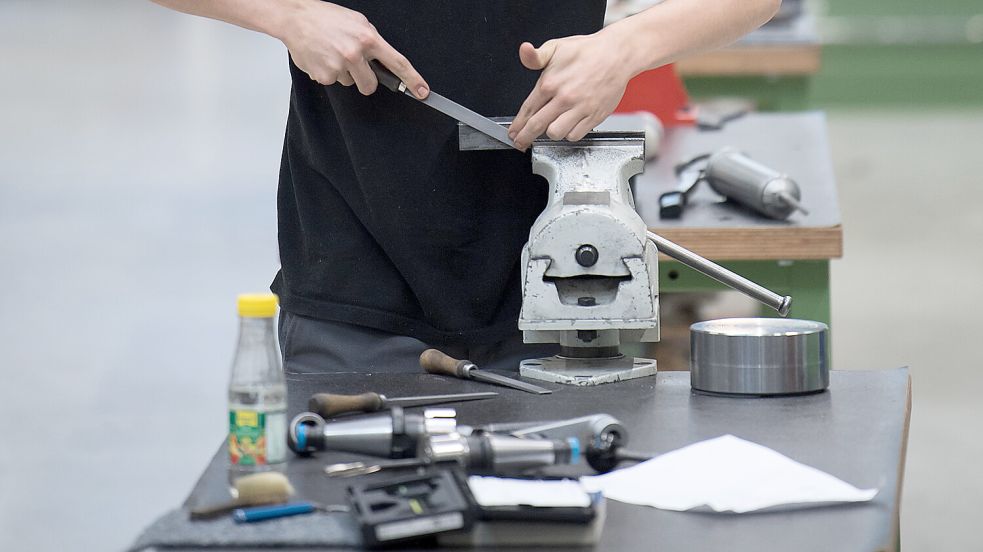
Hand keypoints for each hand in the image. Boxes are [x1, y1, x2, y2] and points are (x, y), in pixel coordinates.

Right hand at [278, 1, 427, 97]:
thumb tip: (383, 60)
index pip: (397, 63)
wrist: (296, 18)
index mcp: (368, 38)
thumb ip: (371, 41)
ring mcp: (339, 66)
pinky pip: (333, 82)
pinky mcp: (324, 75)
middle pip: (371, 84)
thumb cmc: (326, 18)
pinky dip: (328, 72)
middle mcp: (355, 53)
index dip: (412, 80)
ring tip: (332, 53)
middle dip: (365, 80)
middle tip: (353, 65)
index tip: (422, 91)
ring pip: (350, 83)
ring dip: (343, 73)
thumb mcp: (357, 22)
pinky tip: (322, 57)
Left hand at [509, 30, 634, 149]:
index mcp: (550, 83)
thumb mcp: (556, 47)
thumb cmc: (587, 51)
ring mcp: (579, 109)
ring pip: (556, 133)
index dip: (518, 124)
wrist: (616, 54)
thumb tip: (524, 51)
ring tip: (549, 128)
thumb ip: (535, 56)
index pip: (528, 110)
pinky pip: (575, 135)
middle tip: (521, 142)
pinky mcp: (594, 116)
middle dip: (525, 137)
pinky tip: (567, 126)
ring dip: (550, 133)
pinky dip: (569, 134)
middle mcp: (564, 98)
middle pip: (537, 126)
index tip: (513, 133)